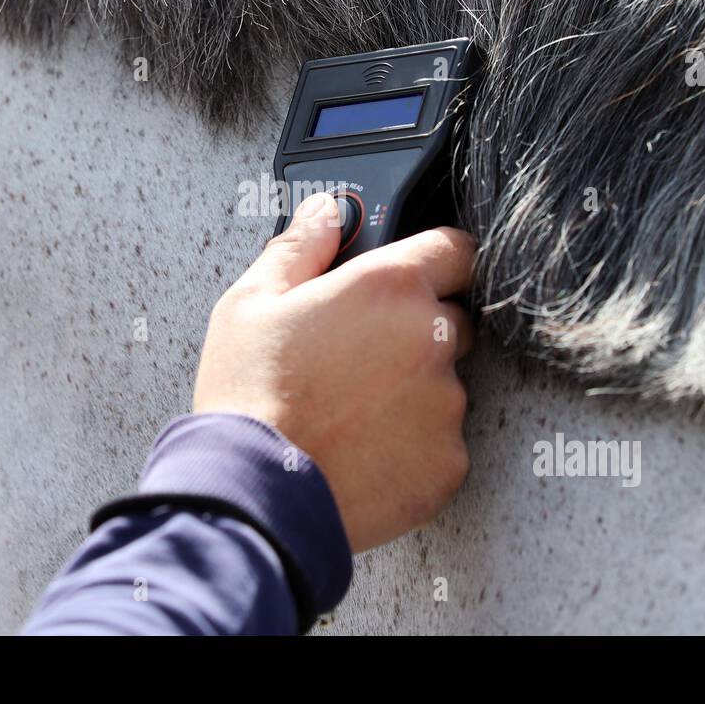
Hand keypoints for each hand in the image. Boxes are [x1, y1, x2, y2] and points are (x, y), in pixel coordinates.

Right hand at [194, 192, 475, 551]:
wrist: (254, 492)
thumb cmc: (248, 395)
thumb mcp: (252, 302)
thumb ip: (300, 247)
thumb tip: (325, 211)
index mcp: (389, 287)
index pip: (456, 249)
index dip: (440, 259)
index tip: (426, 272)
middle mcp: (431, 339)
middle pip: (454, 321)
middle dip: (418, 332)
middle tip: (360, 358)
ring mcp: (445, 404)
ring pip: (446, 387)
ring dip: (414, 392)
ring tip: (351, 412)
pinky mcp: (447, 463)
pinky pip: (441, 444)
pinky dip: (414, 446)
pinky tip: (363, 449)